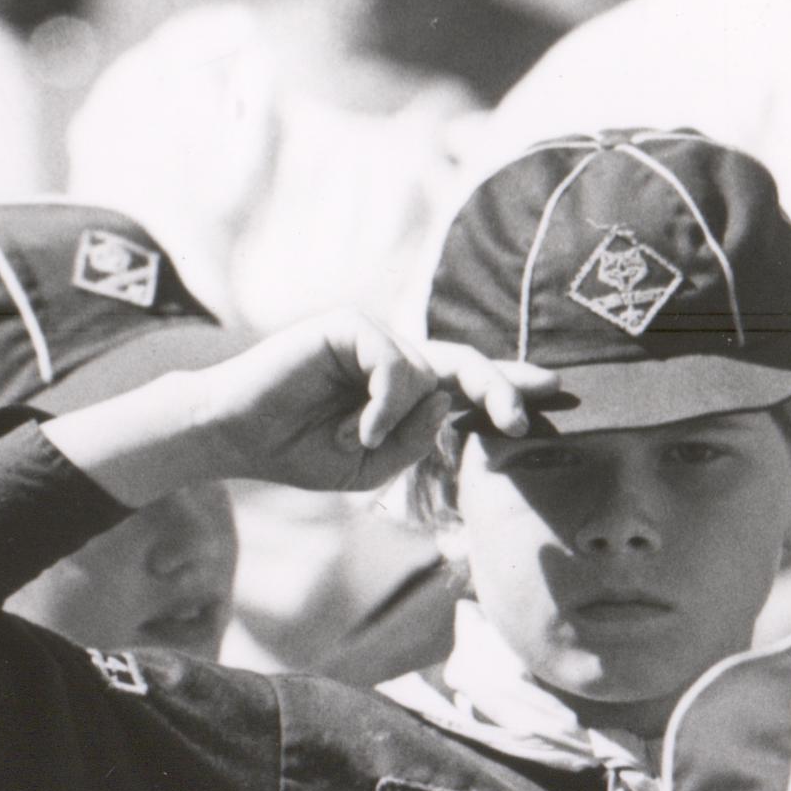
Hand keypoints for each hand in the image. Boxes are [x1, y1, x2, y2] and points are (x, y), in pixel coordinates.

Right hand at [65, 313, 539, 509]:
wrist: (237, 435)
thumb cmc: (298, 452)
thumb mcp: (370, 466)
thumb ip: (413, 441)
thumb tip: (443, 401)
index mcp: (403, 391)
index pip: (466, 382)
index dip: (507, 385)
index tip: (554, 393)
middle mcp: (394, 357)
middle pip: (465, 363)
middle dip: (500, 388)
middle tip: (523, 421)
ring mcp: (371, 337)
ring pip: (424, 373)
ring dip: (398, 420)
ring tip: (357, 442)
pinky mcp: (348, 325)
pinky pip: (394, 363)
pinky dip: (384, 403)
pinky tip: (356, 430)